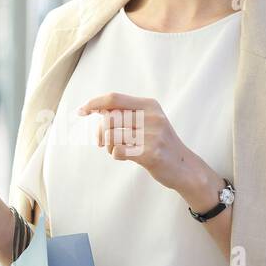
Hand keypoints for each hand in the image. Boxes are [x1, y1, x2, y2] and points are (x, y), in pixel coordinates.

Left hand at [75, 91, 195, 193]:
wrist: (185, 167)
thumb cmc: (160, 144)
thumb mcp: (148, 121)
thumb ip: (126, 114)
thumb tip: (96, 110)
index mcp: (149, 105)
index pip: (114, 98)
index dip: (94, 103)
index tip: (81, 111)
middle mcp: (151, 117)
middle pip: (109, 118)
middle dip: (100, 131)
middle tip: (102, 142)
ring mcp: (152, 135)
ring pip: (112, 135)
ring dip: (108, 145)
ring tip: (115, 150)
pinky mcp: (150, 153)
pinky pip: (118, 151)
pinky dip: (115, 155)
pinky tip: (123, 156)